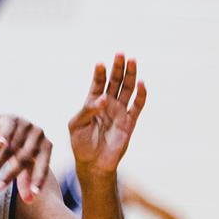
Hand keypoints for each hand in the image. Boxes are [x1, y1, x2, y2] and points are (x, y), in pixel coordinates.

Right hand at [0, 116, 52, 201]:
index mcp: (47, 147)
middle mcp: (39, 135)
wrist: (12, 127)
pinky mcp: (13, 119)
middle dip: (10, 175)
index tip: (34, 194)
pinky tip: (0, 143)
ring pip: (10, 148)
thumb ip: (27, 182)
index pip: (43, 166)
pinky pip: (7, 131)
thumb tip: (29, 201)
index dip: (38, 180)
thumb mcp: (26, 166)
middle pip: (23, 158)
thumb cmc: (22, 151)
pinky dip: (4, 137)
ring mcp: (26, 125)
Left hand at [69, 54, 147, 179]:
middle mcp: (108, 103)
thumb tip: (104, 98)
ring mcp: (120, 111)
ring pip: (127, 89)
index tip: (100, 64)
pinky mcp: (130, 122)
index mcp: (93, 102)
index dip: (99, 73)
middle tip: (120, 54)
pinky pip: (138, 106)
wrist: (93, 164)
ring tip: (132, 60)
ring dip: (130, 75)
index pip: (97, 83)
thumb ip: (88, 110)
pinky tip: (142, 83)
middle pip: (115, 81)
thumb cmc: (81, 144)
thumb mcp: (76, 125)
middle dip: (118, 68)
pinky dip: (141, 95)